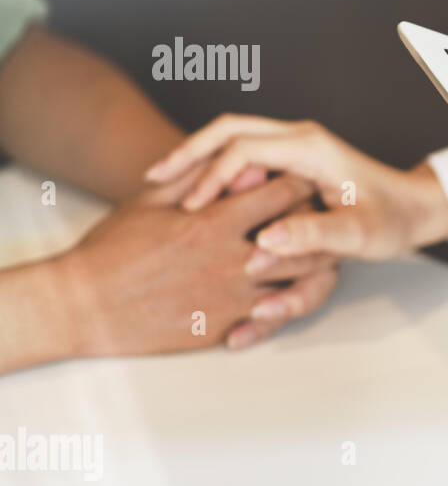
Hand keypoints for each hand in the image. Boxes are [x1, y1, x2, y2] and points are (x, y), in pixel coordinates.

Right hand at [52, 174, 337, 358]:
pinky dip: (291, 300)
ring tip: (317, 251)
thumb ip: (201, 177)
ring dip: (316, 262)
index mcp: (215, 221)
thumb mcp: (153, 200)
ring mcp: (235, 297)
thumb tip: (240, 160)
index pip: (282, 193)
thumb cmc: (115, 248)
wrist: (88, 306)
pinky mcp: (230, 325)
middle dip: (318, 221)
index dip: (300, 183)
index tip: (307, 180)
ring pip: (302, 279)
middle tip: (322, 213)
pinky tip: (291, 288)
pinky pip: (278, 314)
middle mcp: (233, 259)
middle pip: (305, 235)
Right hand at [143, 114, 447, 259]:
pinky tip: (190, 192)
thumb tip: (264, 243)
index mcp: (312, 148)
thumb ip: (314, 236)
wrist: (414, 209)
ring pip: (231, 139)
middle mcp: (299, 138)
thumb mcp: (358, 234)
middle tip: (153, 179)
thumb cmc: (391, 220)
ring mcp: (293, 147)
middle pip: (228, 131)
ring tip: (160, 183)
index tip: (190, 209)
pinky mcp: (289, 162)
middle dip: (189, 153)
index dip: (212, 177)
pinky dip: (212, 168)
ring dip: (196, 157)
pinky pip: (241, 155)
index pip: (245, 150)